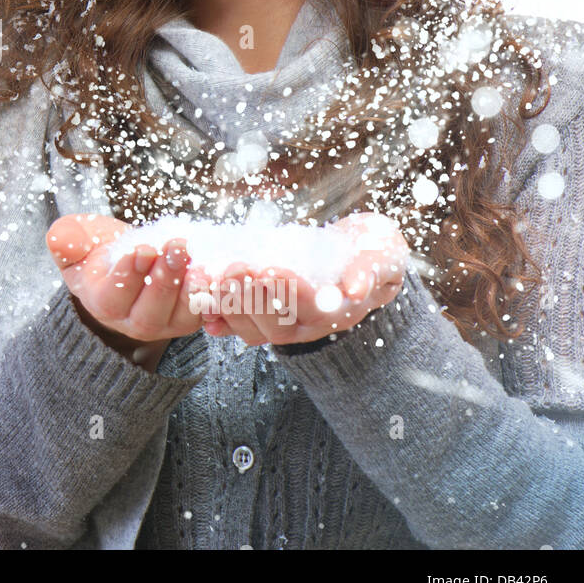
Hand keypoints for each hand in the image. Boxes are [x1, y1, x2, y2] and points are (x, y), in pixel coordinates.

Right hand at [45, 213, 211, 353]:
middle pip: (150, 312)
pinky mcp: (190, 317)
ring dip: (191, 290)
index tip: (143, 249)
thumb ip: (65, 240)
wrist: (125, 259)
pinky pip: (205, 314)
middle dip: (164, 280)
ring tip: (199, 261)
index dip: (129, 275)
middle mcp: (134, 321)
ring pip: (180, 317)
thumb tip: (58, 239)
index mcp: (103, 304)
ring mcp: (165, 323)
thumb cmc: (97, 250)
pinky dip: (213, 298)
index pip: (113, 298)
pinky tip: (218, 275)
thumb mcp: (74, 241)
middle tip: (177, 247)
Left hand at [202, 211, 409, 346]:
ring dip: (228, 304)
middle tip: (234, 268)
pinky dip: (218, 316)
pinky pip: (239, 324)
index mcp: (336, 312)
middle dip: (251, 298)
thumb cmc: (373, 254)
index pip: (309, 309)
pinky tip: (201, 305)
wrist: (362, 258)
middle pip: (275, 325)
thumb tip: (354, 288)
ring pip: (253, 328)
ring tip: (211, 278)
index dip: (286, 292)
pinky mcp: (265, 314)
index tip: (269, 268)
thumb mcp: (382, 256)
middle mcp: (308, 325)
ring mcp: (285, 322)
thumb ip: (370, 270)